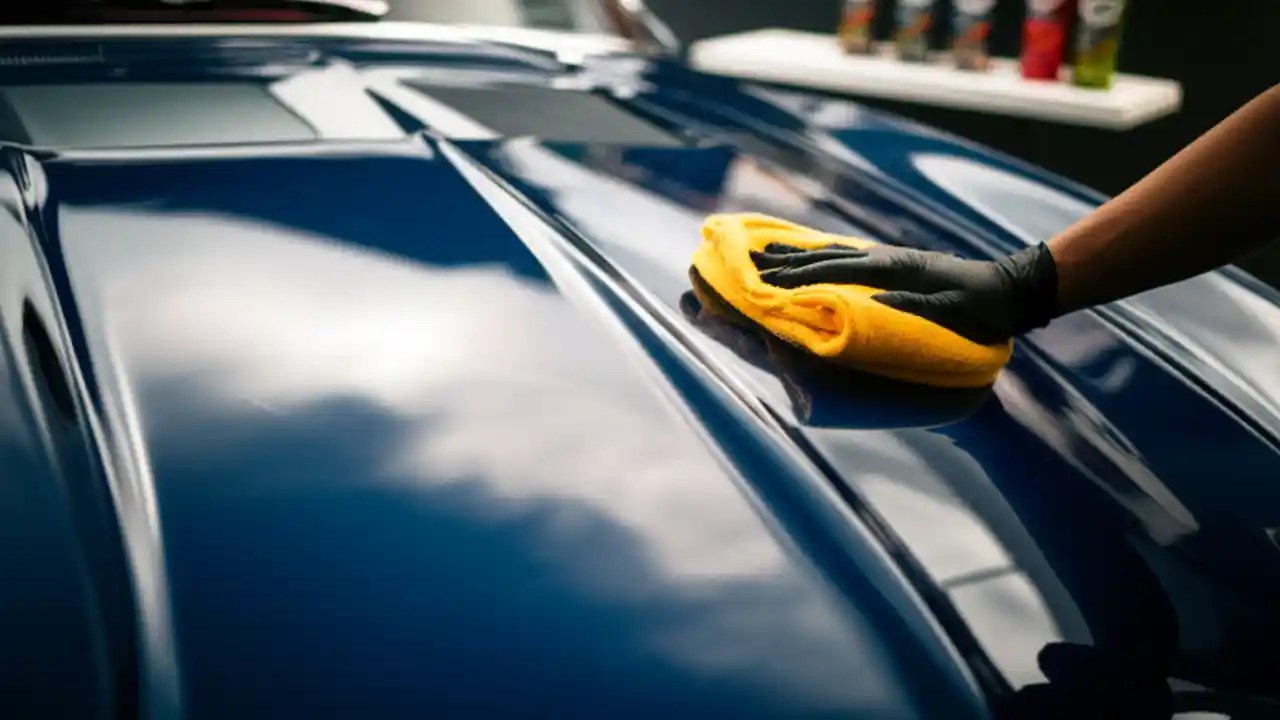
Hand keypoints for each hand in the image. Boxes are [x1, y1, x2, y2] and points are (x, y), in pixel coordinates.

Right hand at [751, 242, 1058, 343]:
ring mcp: (888, 260)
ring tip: (764, 253)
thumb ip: (915, 304)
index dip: (798, 276)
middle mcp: (885, 259)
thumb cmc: (981, 309)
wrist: (1008, 290)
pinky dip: (819, 257)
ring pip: (832, 254)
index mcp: (894, 269)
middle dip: (784, 263)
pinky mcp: (892, 267)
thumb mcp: (951, 309)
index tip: (764, 280)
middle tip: (746, 264)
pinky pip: (845, 259)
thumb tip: (875, 300)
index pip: (835, 271)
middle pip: (824, 257)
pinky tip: (807, 257)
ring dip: (797, 255)